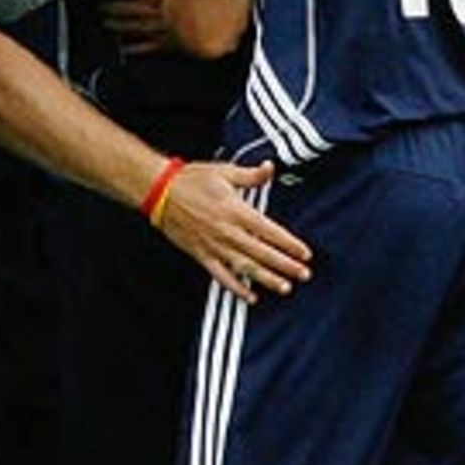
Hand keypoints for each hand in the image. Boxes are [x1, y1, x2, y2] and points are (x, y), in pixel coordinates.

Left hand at [98, 0, 176, 54]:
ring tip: (104, 23)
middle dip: (105, 7)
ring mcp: (157, 28)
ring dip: (113, 25)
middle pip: (121, 8)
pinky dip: (129, 48)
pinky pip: (141, 48)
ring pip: (128, 28)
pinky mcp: (166, 45)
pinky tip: (121, 48)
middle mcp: (151, 8)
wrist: (224, 22)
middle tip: (95, 6)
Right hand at [157, 160, 311, 301]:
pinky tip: (249, 296)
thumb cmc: (190, 181)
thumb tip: (270, 168)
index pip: (270, 232)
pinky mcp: (202, 255)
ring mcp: (214, 246)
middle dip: (286, 265)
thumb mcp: (224, 172)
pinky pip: (221, 276)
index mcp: (236, 211)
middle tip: (304, 274)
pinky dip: (236, 288)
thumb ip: (251, 175)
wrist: (159, 192)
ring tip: (284, 287)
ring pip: (245, 268)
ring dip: (267, 279)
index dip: (289, 244)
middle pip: (262, 253)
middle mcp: (227, 232)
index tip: (304, 253)